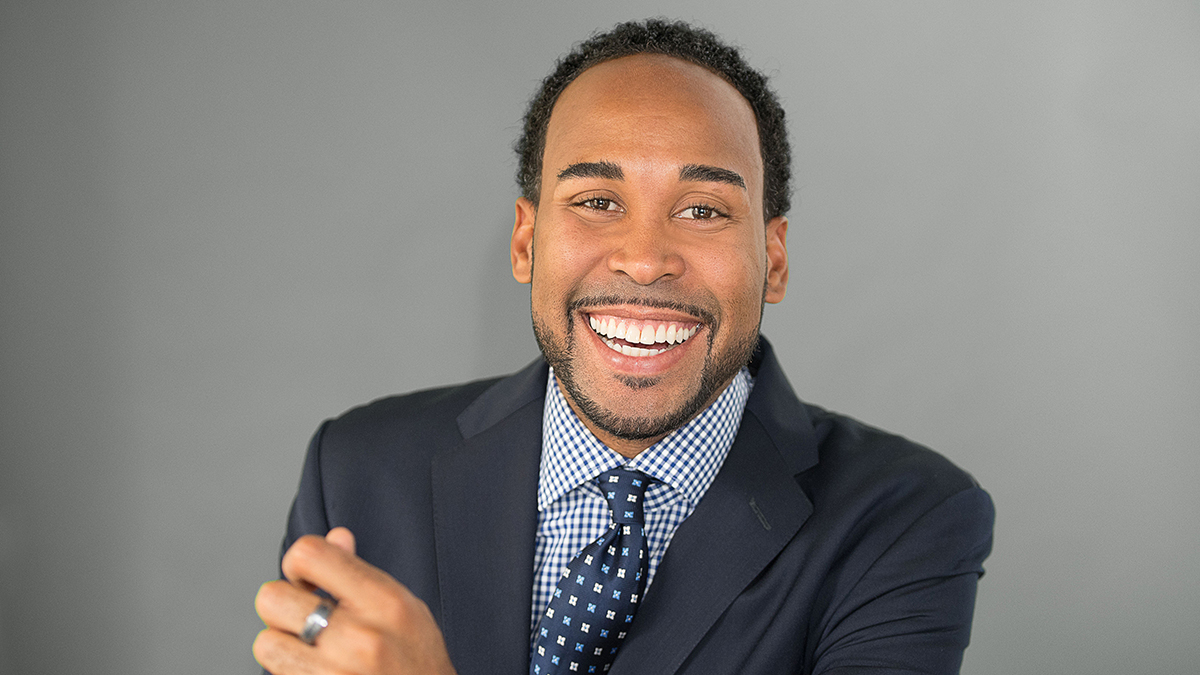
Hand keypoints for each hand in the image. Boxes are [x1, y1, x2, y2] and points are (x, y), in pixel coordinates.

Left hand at [254, 527, 456, 674]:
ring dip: (282, 646)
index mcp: (383, 601)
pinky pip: (276, 673)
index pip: (309, 555)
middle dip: (283, 606)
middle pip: (272, 598)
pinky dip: (291, 671)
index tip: (307, 580)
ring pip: (266, 643)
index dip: (298, 564)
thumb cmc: (419, 663)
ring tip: (311, 651)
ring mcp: (335, 674)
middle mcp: (358, 637)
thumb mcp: (406, 608)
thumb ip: (363, 573)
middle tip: (305, 618)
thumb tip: (335, 538)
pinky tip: (317, 670)